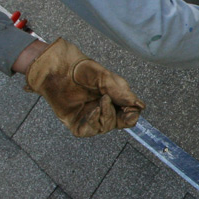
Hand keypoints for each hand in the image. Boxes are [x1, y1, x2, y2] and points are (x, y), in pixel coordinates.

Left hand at [23, 38, 144, 136]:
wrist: (59, 68)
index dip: (132, 114)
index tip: (130, 108)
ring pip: (105, 127)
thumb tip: (139, 105)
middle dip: (118, 115)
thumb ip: (122, 93)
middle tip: (109, 100)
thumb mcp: (107, 78)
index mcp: (114, 101)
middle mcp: (103, 111)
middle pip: (119, 123)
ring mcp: (90, 117)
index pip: (129, 115)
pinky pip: (89, 130)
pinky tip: (92, 111)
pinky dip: (93, 122)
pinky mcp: (76, 122)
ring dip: (105, 115)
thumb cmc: (82, 70)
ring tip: (100, 101)